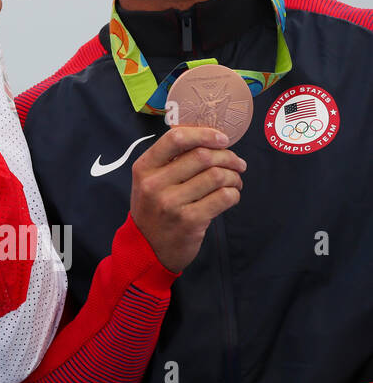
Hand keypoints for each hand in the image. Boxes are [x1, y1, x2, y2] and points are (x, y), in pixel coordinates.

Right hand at [130, 126, 245, 272]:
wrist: (148, 248)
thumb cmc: (153, 209)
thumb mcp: (149, 182)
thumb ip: (170, 161)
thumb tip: (208, 139)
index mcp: (144, 167)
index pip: (175, 138)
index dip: (204, 134)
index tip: (222, 138)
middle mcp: (155, 183)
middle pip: (202, 156)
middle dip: (228, 157)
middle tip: (237, 163)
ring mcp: (172, 203)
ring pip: (217, 176)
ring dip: (234, 176)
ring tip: (235, 181)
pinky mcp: (190, 220)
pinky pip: (224, 197)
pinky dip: (234, 193)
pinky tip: (231, 195)